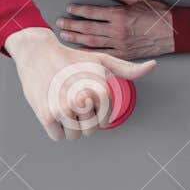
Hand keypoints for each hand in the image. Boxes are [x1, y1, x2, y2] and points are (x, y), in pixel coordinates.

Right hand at [4, 27, 154, 140]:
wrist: (37, 53)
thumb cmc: (71, 58)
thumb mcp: (101, 60)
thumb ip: (127, 69)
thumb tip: (152, 66)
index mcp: (98, 89)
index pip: (103, 121)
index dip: (97, 113)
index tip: (87, 99)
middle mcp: (81, 100)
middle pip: (90, 131)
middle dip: (83, 120)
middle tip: (73, 101)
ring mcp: (62, 109)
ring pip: (74, 136)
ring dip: (70, 126)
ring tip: (63, 105)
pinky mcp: (45, 115)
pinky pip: (58, 137)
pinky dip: (56, 129)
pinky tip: (52, 109)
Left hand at [57, 0, 175, 58]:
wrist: (173, 32)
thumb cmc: (157, 13)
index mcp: (119, 15)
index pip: (92, 12)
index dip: (78, 10)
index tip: (70, 9)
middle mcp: (117, 31)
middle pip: (88, 28)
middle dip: (71, 25)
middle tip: (60, 23)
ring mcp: (119, 44)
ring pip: (92, 42)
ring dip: (76, 39)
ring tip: (65, 36)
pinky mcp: (124, 54)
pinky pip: (102, 54)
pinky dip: (89, 52)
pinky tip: (80, 50)